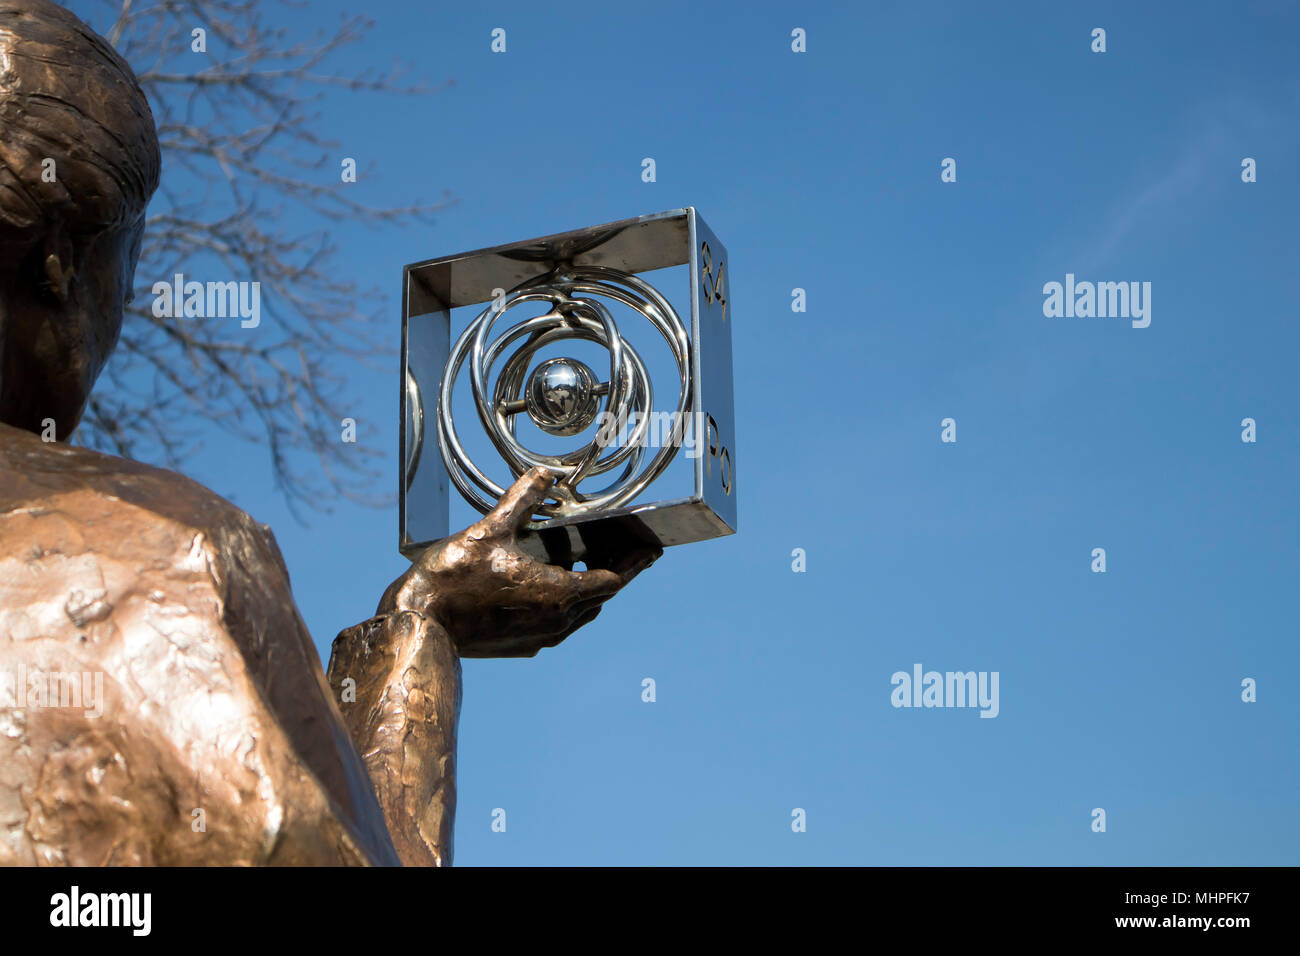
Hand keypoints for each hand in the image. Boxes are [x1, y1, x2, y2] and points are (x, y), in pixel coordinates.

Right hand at [380, 467, 660, 657]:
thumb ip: (522, 499)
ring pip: (581, 613)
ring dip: (589, 587)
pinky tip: (550, 583)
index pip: (614, 578)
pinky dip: (565, 601)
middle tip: (621, 544)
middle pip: (601, 595)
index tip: (652, 549)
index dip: (636, 561)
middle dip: (615, 568)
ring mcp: (539, 638)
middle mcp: (556, 622)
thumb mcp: (490, 530)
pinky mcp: (522, 647)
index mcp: (558, 595)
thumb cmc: (453, 580)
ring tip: (587, 560)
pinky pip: (558, 623)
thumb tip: (543, 474)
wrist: (418, 625)